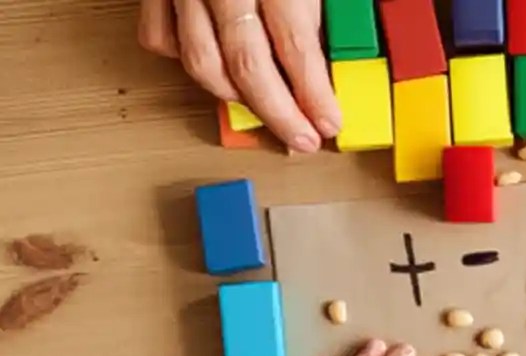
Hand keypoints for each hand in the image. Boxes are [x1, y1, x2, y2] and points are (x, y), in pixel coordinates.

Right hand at [137, 0, 340, 151]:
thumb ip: (312, 11)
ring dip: (234, 96)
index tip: (328, 124)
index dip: (314, 94)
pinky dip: (187, 62)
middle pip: (246, 67)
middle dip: (277, 113)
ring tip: (263, 110)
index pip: (295, 47)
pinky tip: (215, 70)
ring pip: (200, 62)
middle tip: (301, 138)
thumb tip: (328, 66)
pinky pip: (162, 39)